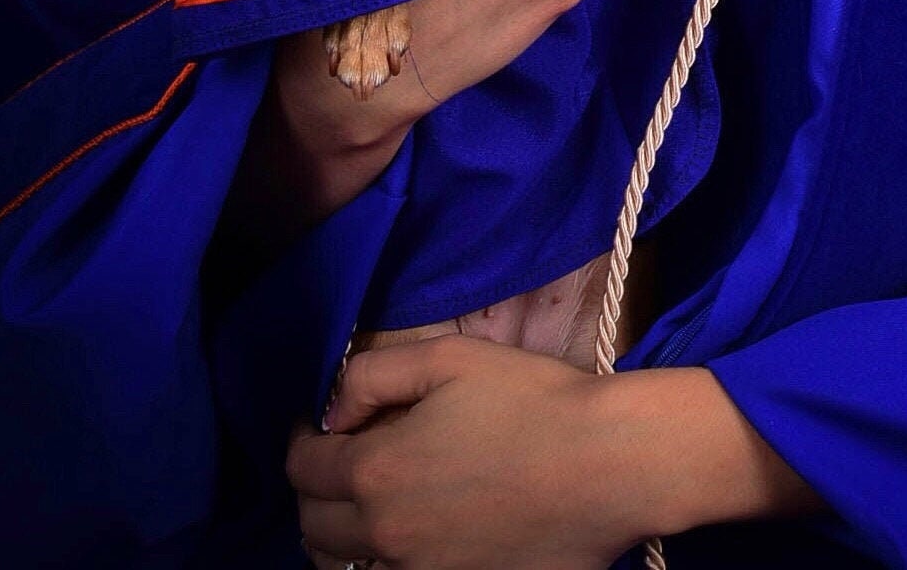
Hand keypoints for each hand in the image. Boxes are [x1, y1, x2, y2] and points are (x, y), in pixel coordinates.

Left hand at [289, 334, 819, 568]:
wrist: (605, 466)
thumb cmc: (532, 400)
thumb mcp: (450, 357)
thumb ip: (374, 375)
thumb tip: (333, 412)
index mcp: (375, 470)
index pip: (302, 467)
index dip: (301, 441)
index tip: (317, 426)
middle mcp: (383, 535)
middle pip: (313, 527)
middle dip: (315, 491)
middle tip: (339, 462)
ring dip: (339, 539)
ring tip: (366, 507)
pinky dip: (381, 565)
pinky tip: (409, 538)